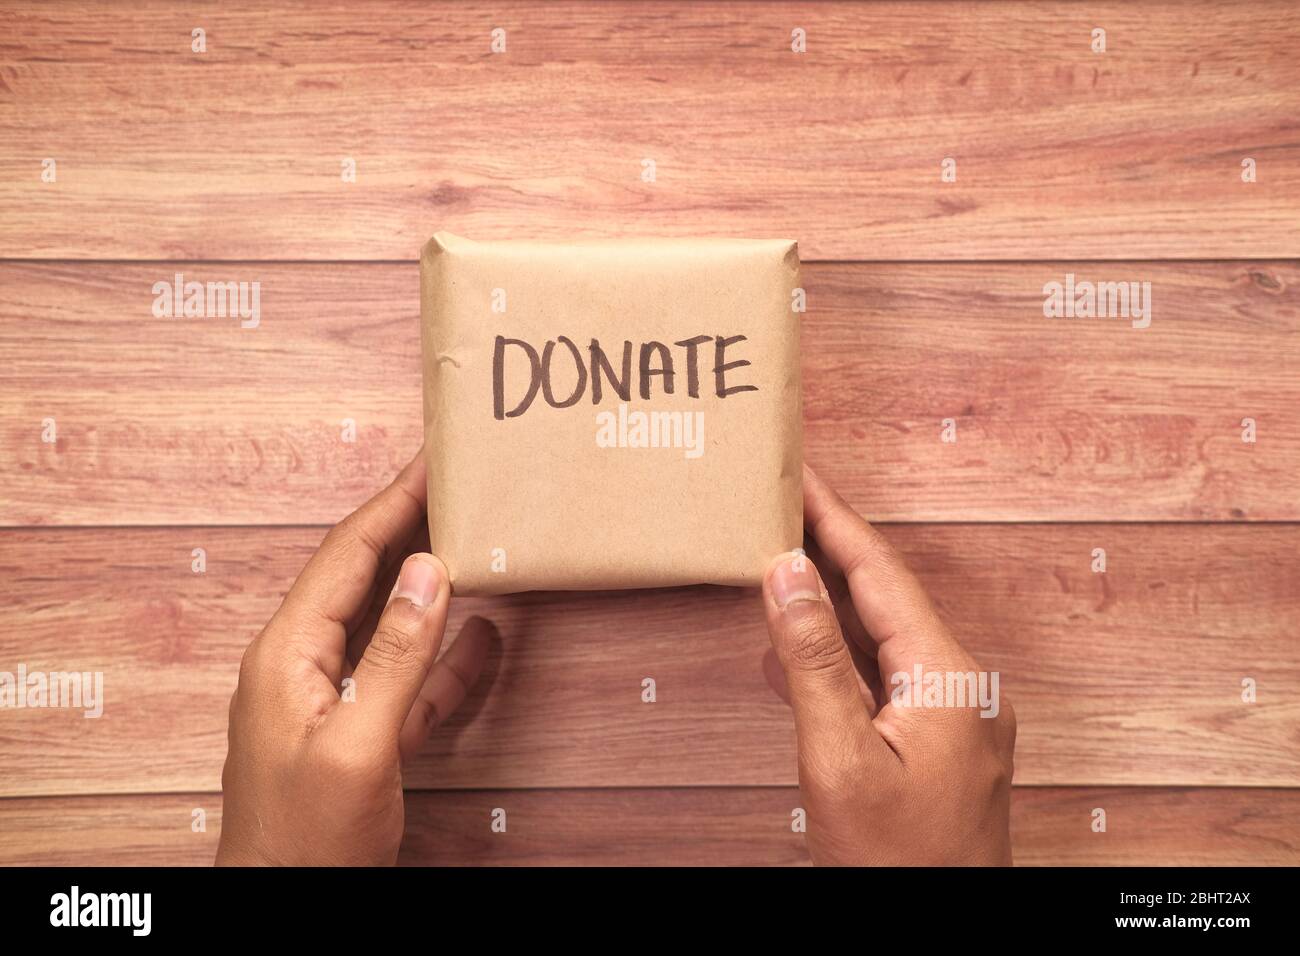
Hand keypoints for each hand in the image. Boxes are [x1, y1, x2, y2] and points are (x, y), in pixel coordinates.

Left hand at [216, 450, 492, 865]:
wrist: (286, 908)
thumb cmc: (307, 840)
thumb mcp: (359, 744)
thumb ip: (395, 655)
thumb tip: (428, 570)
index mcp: (287, 652)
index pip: (347, 554)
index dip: (392, 502)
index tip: (432, 461)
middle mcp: (302, 663)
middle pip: (364, 576)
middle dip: (410, 528)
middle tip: (457, 486)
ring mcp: (328, 699)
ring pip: (388, 624)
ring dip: (430, 586)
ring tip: (473, 543)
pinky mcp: (356, 734)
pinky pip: (403, 678)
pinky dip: (442, 656)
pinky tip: (481, 639)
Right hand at [761, 466, 1015, 864]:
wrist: (941, 929)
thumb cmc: (896, 864)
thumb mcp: (839, 757)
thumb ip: (813, 660)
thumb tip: (787, 572)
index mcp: (950, 676)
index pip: (880, 572)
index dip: (833, 517)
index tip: (799, 472)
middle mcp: (964, 683)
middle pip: (886, 596)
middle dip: (829, 549)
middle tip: (781, 502)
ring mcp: (958, 714)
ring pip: (885, 636)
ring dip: (831, 602)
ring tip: (781, 559)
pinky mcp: (943, 739)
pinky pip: (888, 677)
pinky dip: (842, 656)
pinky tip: (799, 649)